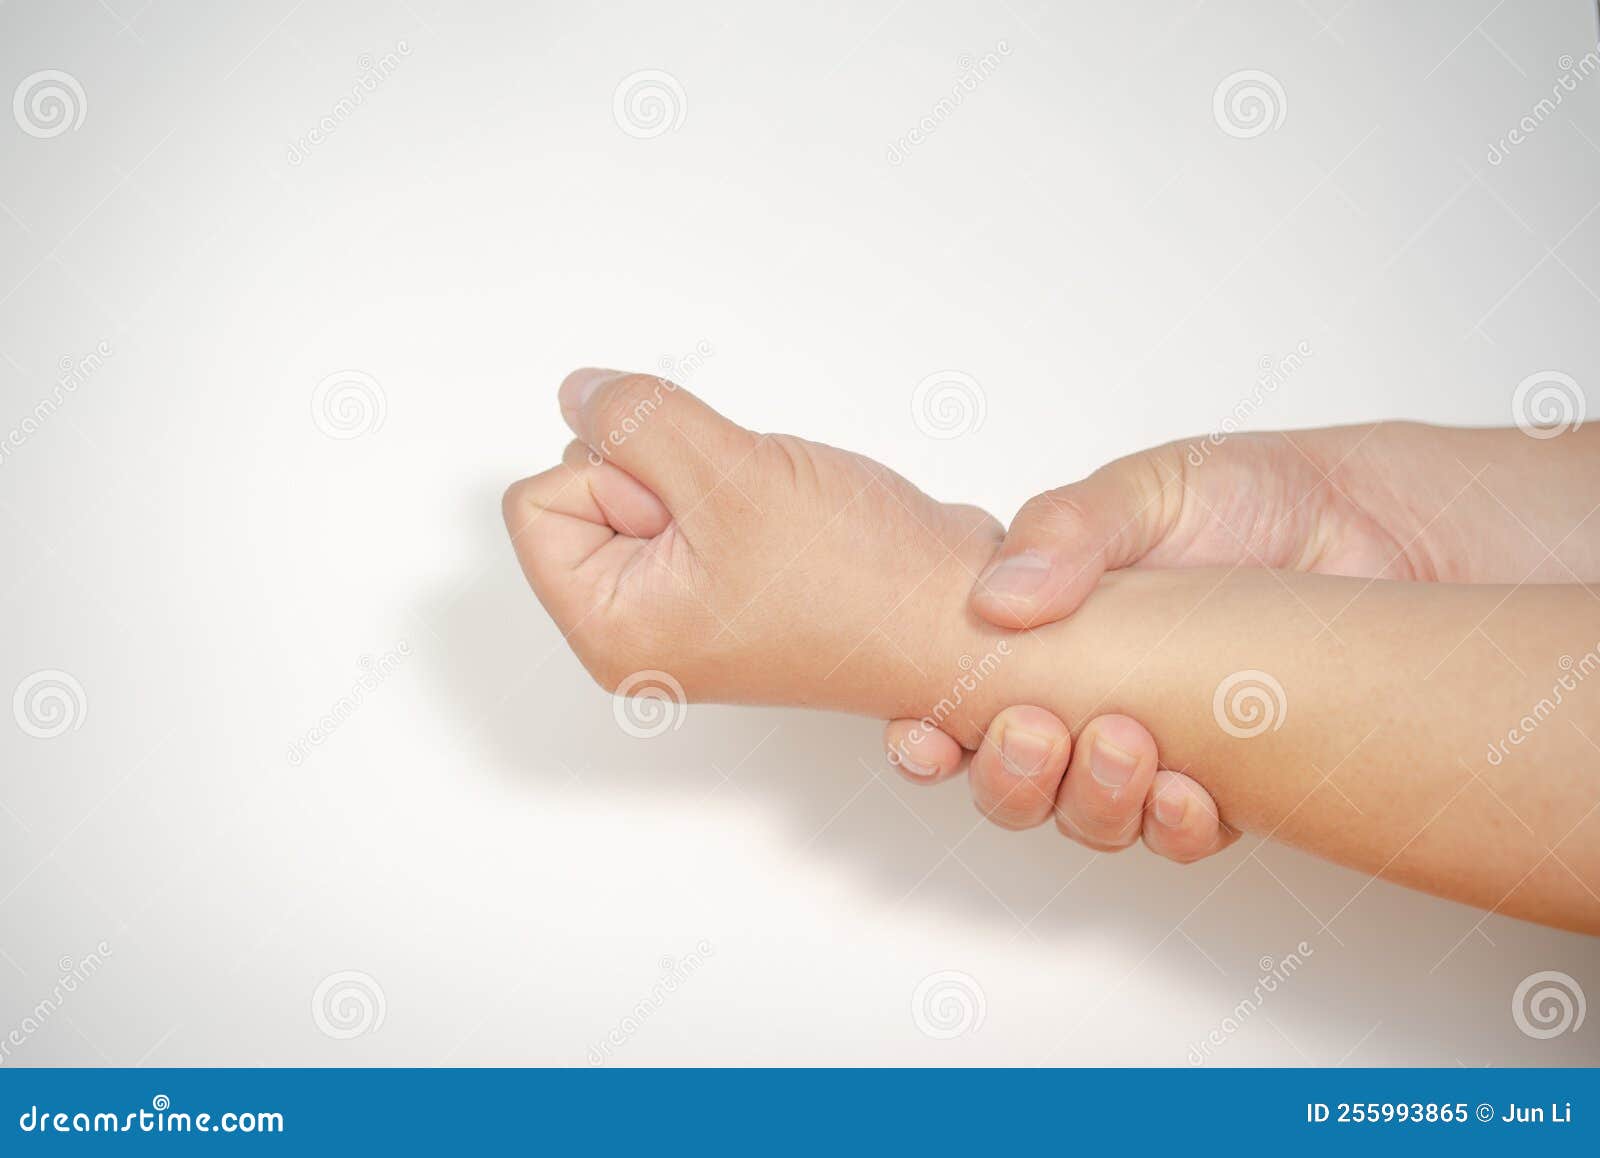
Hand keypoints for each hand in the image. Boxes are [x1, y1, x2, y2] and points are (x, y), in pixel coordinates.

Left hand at [502, 368, 1011, 738]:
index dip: (614, 473)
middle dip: (664, 471)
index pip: (536, 504)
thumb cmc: (865, 584)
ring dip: (711, 471)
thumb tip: (578, 391)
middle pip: (584, 485)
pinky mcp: (728, 578)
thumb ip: (634, 418)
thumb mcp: (728, 476)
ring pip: (647, 479)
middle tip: (745, 518)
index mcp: (611, 631)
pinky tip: (785, 517)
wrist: (963, 615)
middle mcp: (638, 628)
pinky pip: (696, 492)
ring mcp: (686, 604)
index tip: (697, 511)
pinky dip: (737, 482)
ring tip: (774, 518)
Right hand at [884, 421, 1599, 862]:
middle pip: (1008, 784)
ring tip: (1127, 744)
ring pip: (1086, 820)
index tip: (924, 737)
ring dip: (1090, 801)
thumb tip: (997, 599)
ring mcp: (1149, 747)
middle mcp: (1082, 703)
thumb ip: (1066, 532)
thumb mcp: (1145, 490)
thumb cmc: (1246, 497)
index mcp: (1037, 637)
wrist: (1371, 525)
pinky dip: (1174, 825)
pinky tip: (1189, 792)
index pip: (952, 705)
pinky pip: (1178, 835)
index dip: (923, 737)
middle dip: (1008, 775)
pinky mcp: (1223, 780)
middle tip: (1035, 732)